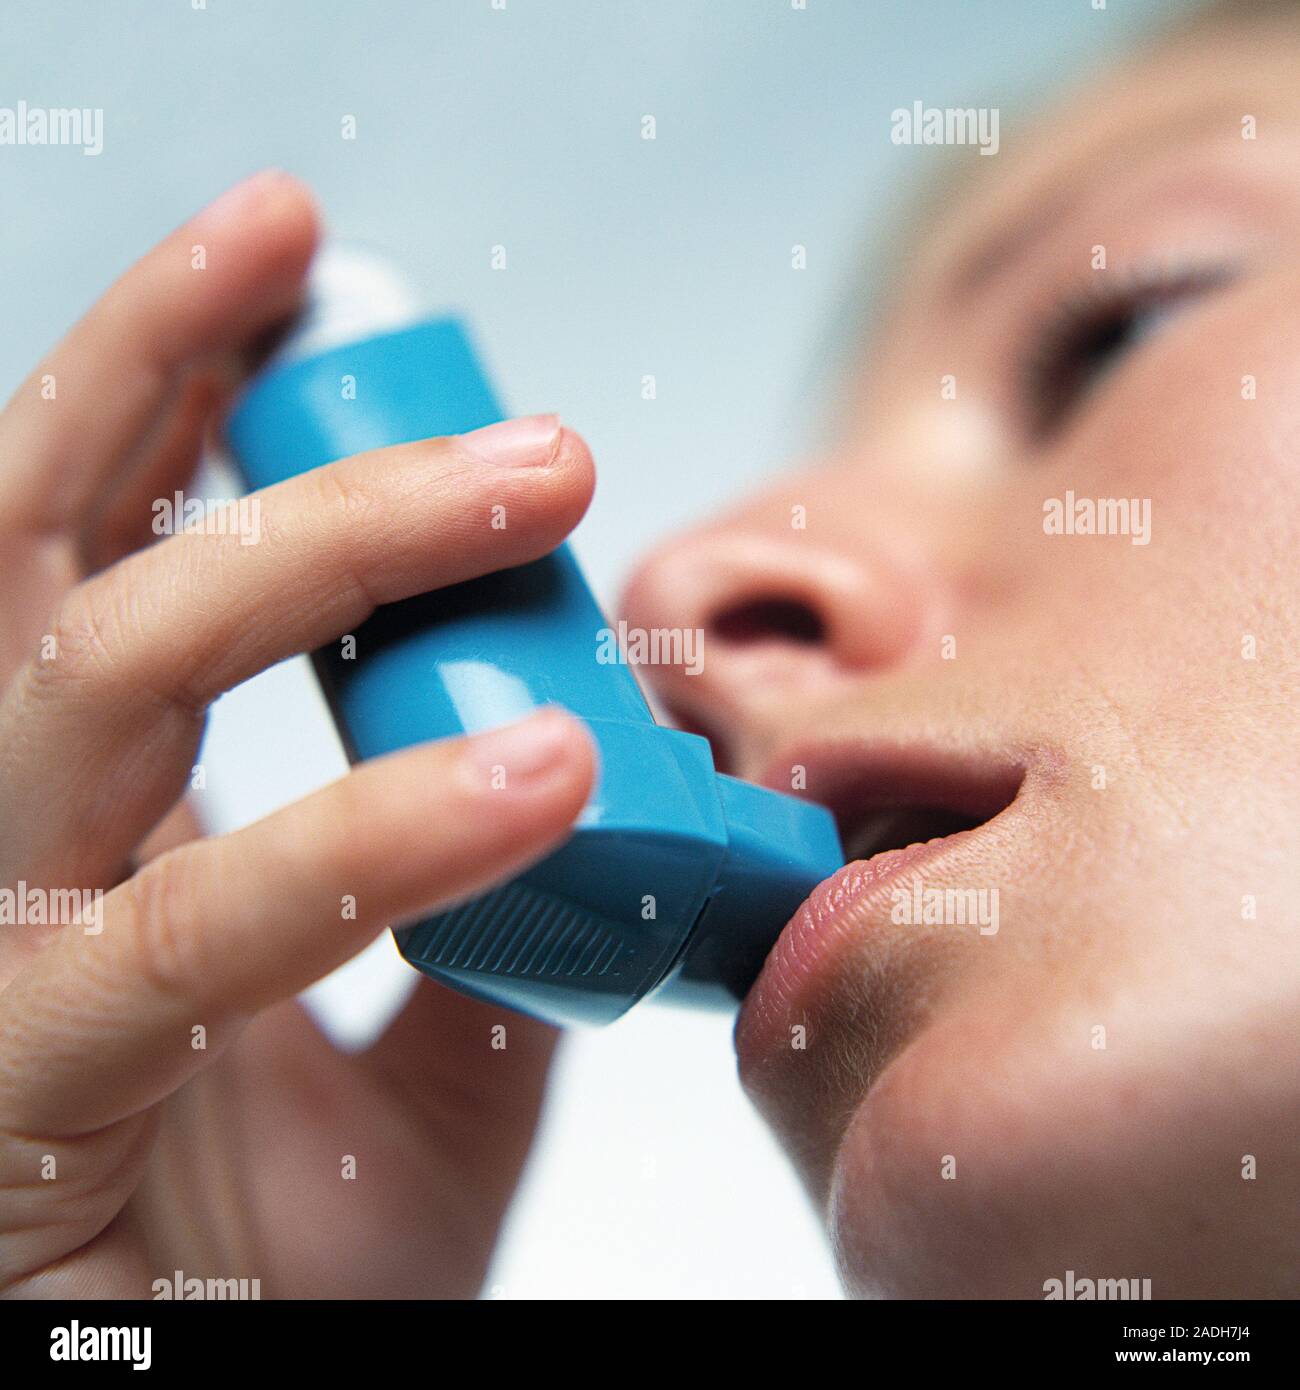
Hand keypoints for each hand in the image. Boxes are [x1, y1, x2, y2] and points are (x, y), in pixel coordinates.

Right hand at [0, 172, 595, 1298]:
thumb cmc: (285, 1269)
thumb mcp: (427, 1077)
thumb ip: (482, 929)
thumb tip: (585, 783)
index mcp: (95, 823)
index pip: (94, 552)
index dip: (162, 391)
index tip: (297, 277)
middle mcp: (14, 848)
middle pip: (51, 550)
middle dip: (180, 376)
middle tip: (345, 265)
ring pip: (97, 671)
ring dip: (316, 541)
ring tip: (527, 470)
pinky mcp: (21, 1084)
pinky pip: (190, 927)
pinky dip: (374, 834)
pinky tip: (538, 769)